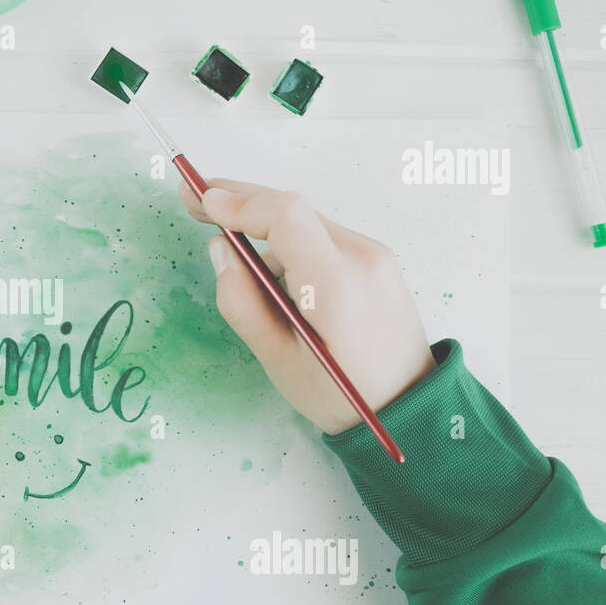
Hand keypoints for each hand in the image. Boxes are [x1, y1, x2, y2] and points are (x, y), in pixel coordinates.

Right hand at [181, 179, 434, 434]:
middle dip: (240, 201)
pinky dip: (292, 244)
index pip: (285, 216)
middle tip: (195, 201)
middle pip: (293, 209)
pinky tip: (280, 279)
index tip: (200, 201)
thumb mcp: (278, 360)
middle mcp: (362, 258)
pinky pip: (323, 237)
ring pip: (306, 223)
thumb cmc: (344, 394)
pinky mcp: (377, 260)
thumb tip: (220, 250)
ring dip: (267, 232)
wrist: (410, 404)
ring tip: (244, 271)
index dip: (238, 202)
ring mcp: (375, 255)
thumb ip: (241, 301)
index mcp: (335, 286)